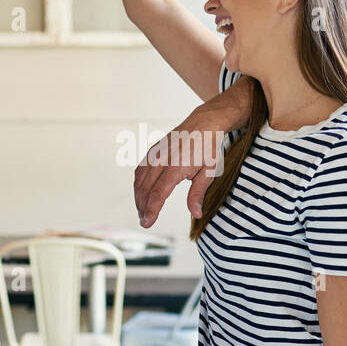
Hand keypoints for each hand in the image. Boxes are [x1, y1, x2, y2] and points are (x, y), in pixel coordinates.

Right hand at [133, 104, 229, 227]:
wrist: (204, 123)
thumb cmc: (208, 148)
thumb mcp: (208, 172)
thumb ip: (198, 193)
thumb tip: (196, 213)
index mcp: (176, 167)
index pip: (158, 193)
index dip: (151, 210)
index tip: (148, 222)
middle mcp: (162, 160)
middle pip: (146, 189)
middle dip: (143, 208)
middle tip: (145, 222)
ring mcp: (155, 154)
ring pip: (140, 180)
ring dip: (139, 197)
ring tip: (142, 211)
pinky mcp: (153, 150)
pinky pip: (140, 170)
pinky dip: (138, 184)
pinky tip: (141, 193)